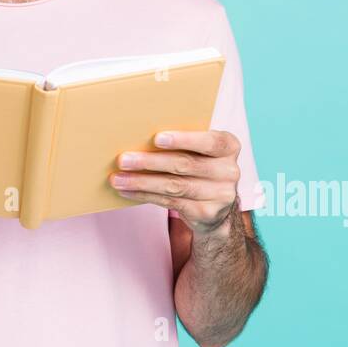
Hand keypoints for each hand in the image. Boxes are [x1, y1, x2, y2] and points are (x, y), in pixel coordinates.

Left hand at [109, 130, 241, 233]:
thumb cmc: (200, 166)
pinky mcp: (206, 213)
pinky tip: (128, 191)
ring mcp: (220, 195)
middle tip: (123, 159)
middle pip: (184, 164)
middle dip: (150, 162)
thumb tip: (137, 134)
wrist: (217, 207)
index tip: (157, 138)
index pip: (209, 141)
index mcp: (229, 147)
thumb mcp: (200, 151)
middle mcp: (229, 171)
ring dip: (142, 182)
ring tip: (118, 178)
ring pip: (174, 186)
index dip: (183, 139)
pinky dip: (145, 196)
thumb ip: (183, 142)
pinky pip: (170, 203)